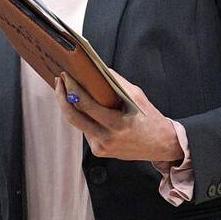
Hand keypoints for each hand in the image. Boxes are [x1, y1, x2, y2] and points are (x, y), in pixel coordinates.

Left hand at [55, 69, 182, 163]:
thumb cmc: (150, 118)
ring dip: (69, 107)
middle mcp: (106, 139)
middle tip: (59, 81)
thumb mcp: (137, 97)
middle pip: (73, 118)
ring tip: (65, 89)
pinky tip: (80, 106)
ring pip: (77, 124)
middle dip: (61, 98)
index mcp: (117, 125)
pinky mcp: (99, 151)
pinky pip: (85, 131)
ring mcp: (101, 147)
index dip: (72, 90)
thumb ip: (116, 83)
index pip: (86, 106)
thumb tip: (96, 69)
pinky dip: (82, 117)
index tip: (66, 76)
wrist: (161, 145)